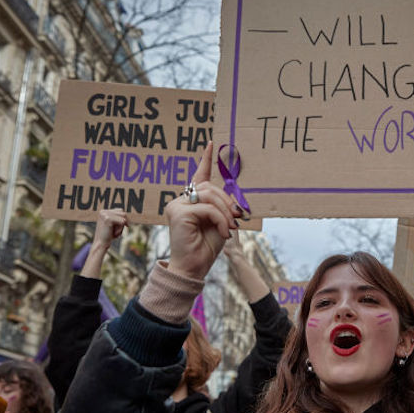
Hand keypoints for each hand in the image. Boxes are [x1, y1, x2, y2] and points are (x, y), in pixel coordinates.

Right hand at [93, 209, 126, 249]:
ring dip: (122, 226)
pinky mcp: (108, 219)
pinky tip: (114, 234)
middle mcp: (103, 211)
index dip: (123, 219)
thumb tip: (125, 214)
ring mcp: (105, 214)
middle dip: (124, 222)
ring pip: (123, 217)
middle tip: (116, 231)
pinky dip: (121, 229)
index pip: (120, 210)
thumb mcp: (114, 225)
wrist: (101, 244)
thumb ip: (119, 218)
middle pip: (123, 213)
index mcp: (103, 211)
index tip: (123, 226)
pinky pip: (122, 221)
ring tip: (114, 232)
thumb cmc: (109, 236)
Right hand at [163, 143, 243, 281]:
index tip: (212, 143)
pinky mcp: (177, 212)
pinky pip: (207, 208)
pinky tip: (224, 232)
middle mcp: (180, 200)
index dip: (205, 159)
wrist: (194, 268)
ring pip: (209, 195)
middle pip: (210, 187)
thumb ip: (223, 207)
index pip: (198, 176)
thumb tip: (234, 198)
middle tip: (237, 218)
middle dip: (227, 201)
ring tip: (230, 227)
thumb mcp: (220, 223)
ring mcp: (176, 205)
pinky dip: (220, 220)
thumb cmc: (206, 248)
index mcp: (191, 202)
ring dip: (225, 212)